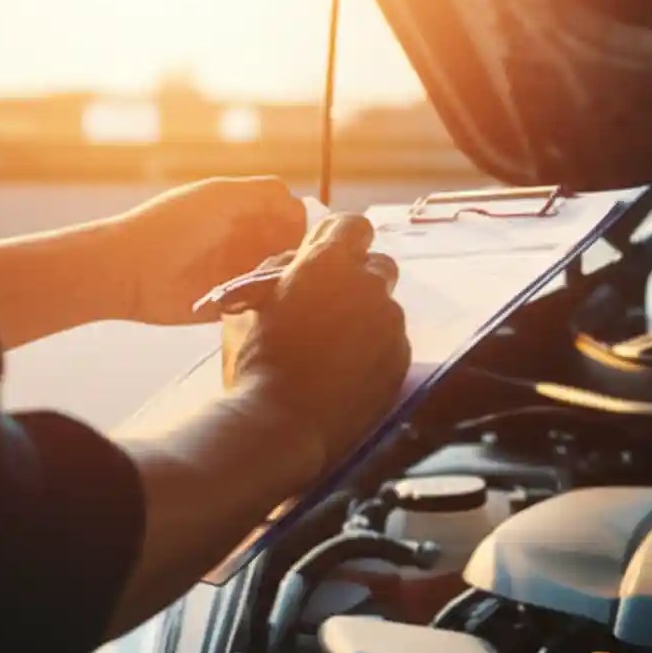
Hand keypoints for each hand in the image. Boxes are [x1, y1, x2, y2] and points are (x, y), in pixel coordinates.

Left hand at [111, 177, 305, 324]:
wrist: (128, 271)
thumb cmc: (173, 226)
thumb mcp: (223, 197)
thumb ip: (267, 196)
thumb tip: (304, 213)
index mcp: (242, 209)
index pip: (291, 213)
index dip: (300, 224)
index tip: (303, 240)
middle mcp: (242, 238)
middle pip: (290, 246)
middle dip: (298, 256)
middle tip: (298, 267)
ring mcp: (235, 272)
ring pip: (280, 276)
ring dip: (284, 281)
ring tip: (283, 287)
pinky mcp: (227, 304)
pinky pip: (261, 305)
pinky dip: (268, 305)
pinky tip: (267, 304)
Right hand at [221, 214, 410, 482]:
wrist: (279, 427)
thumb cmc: (254, 364)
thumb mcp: (250, 306)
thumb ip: (279, 274)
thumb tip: (295, 262)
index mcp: (325, 263)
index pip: (353, 226)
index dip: (341, 241)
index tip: (330, 259)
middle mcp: (366, 285)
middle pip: (379, 265)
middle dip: (360, 280)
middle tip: (334, 307)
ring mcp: (389, 322)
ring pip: (386, 307)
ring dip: (368, 319)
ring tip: (337, 350)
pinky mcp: (401, 357)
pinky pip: (394, 342)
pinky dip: (377, 351)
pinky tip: (350, 373)